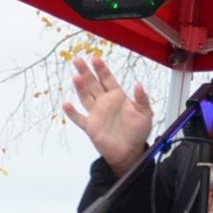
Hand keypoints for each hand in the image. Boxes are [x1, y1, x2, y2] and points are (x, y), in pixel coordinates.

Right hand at [61, 55, 153, 175]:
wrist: (130, 152)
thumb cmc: (138, 133)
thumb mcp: (146, 114)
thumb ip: (142, 99)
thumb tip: (139, 85)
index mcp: (117, 97)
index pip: (107, 79)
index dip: (102, 69)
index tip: (95, 59)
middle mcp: (105, 102)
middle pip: (93, 84)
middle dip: (86, 72)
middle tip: (78, 60)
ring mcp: (96, 114)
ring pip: (85, 96)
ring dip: (80, 87)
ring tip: (76, 77)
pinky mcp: (91, 127)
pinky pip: (79, 118)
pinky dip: (72, 113)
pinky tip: (67, 105)